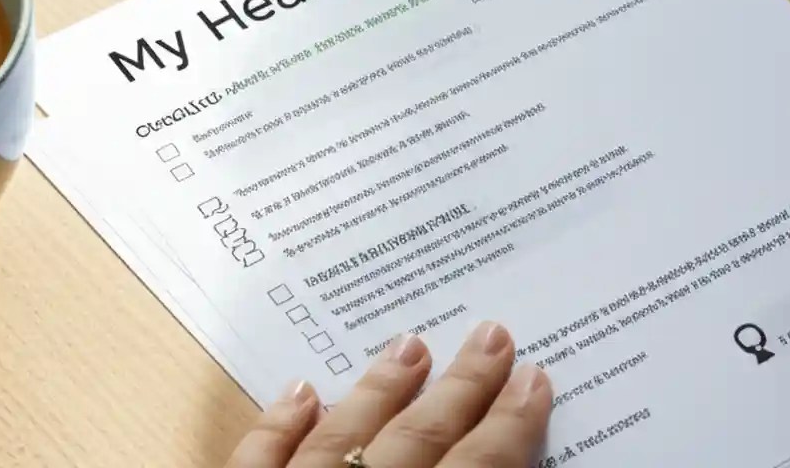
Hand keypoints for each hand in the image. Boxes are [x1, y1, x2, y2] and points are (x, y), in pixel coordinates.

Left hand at [223, 322, 552, 467]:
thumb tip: (513, 458)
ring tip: (409, 345)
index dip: (510, 424)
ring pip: (341, 439)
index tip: (534, 378)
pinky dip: (279, 426)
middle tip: (491, 335)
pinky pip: (255, 462)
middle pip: (417, 441)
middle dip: (461, 389)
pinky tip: (300, 391)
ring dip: (378, 390)